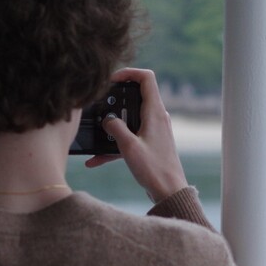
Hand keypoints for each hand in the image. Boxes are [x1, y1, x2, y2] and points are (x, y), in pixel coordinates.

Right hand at [84, 68, 188, 202]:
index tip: (111, 80)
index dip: (129, 73)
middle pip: (136, 95)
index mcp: (155, 112)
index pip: (146, 78)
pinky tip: (96, 159)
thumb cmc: (154, 170)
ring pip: (130, 117)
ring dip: (114, 124)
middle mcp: (157, 117)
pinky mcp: (151, 143)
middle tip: (99, 104)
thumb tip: (106, 120)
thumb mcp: (129, 147)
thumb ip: (115, 128)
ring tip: (96, 132)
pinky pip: (131, 136)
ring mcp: (154, 130)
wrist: (169, 192)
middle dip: (115, 99)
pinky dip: (116, 143)